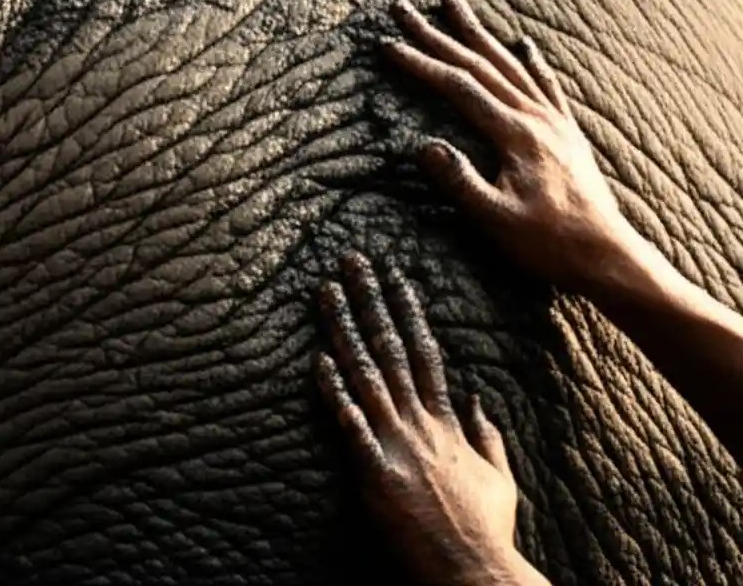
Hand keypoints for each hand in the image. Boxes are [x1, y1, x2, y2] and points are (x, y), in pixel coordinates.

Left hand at [314, 253, 548, 585]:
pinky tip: (318, 363)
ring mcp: (397, 445)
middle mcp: (420, 423)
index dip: (407, 309)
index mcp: (445, 421)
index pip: (424, 350)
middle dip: (369, 301)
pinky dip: (335, 394)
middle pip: (390, 349)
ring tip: (323, 293)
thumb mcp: (498, 474)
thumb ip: (487, 433)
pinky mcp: (376, 472)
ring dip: (342, 331)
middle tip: (350, 262)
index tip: (394, 274)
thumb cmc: (485, 525)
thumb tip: (479, 398)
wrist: (474, 567)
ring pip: (366, 375)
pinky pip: (351, 426)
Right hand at [384, 0, 645, 291]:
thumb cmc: (549, 244)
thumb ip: (460, 182)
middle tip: (404, 7)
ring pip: (509, 63)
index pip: (458, 87)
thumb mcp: (496, 221)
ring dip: (478, 31)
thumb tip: (424, 148)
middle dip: (437, 32)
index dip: (420, 64)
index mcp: (515, 134)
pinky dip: (529, 60)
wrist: (607, 256)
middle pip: (480, 62)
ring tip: (454, 1)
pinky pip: (545, 84)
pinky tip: (523, 44)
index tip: (388, 45)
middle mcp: (536, 117)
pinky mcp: (567, 133)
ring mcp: (554, 121)